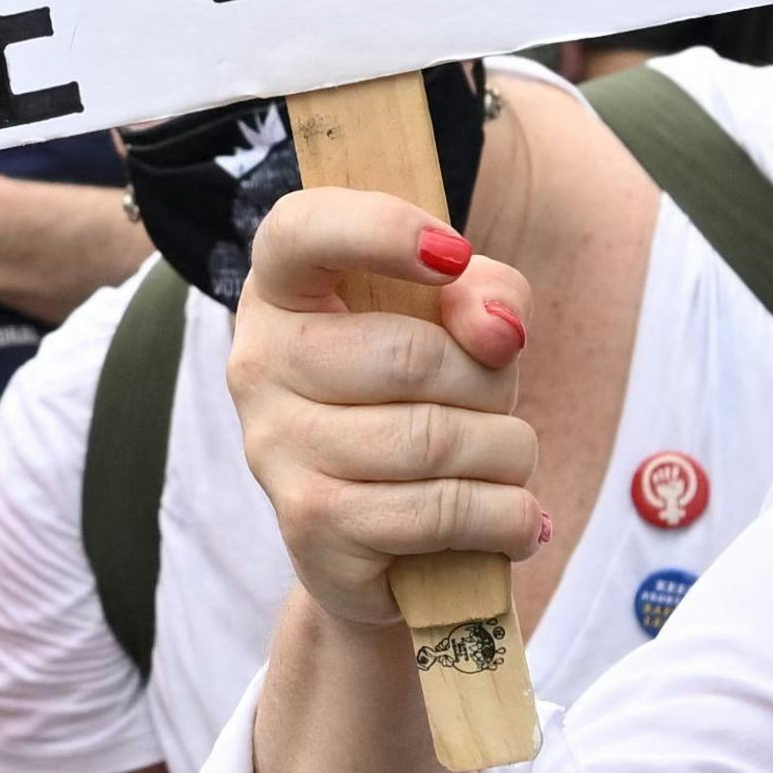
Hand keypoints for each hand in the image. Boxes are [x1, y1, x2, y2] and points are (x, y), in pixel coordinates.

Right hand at [226, 185, 544, 631]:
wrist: (387, 543)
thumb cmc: (424, 403)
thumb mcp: (463, 324)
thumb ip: (489, 295)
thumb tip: (497, 331)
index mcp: (282, 291)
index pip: (300, 232)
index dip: (380, 229)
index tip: (452, 254)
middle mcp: (259, 364)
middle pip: (408, 355)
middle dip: (491, 383)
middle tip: (498, 405)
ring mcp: (276, 450)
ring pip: (435, 440)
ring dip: (509, 454)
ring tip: (508, 465)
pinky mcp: (313, 528)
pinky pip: (440, 513)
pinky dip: (506, 517)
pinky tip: (514, 521)